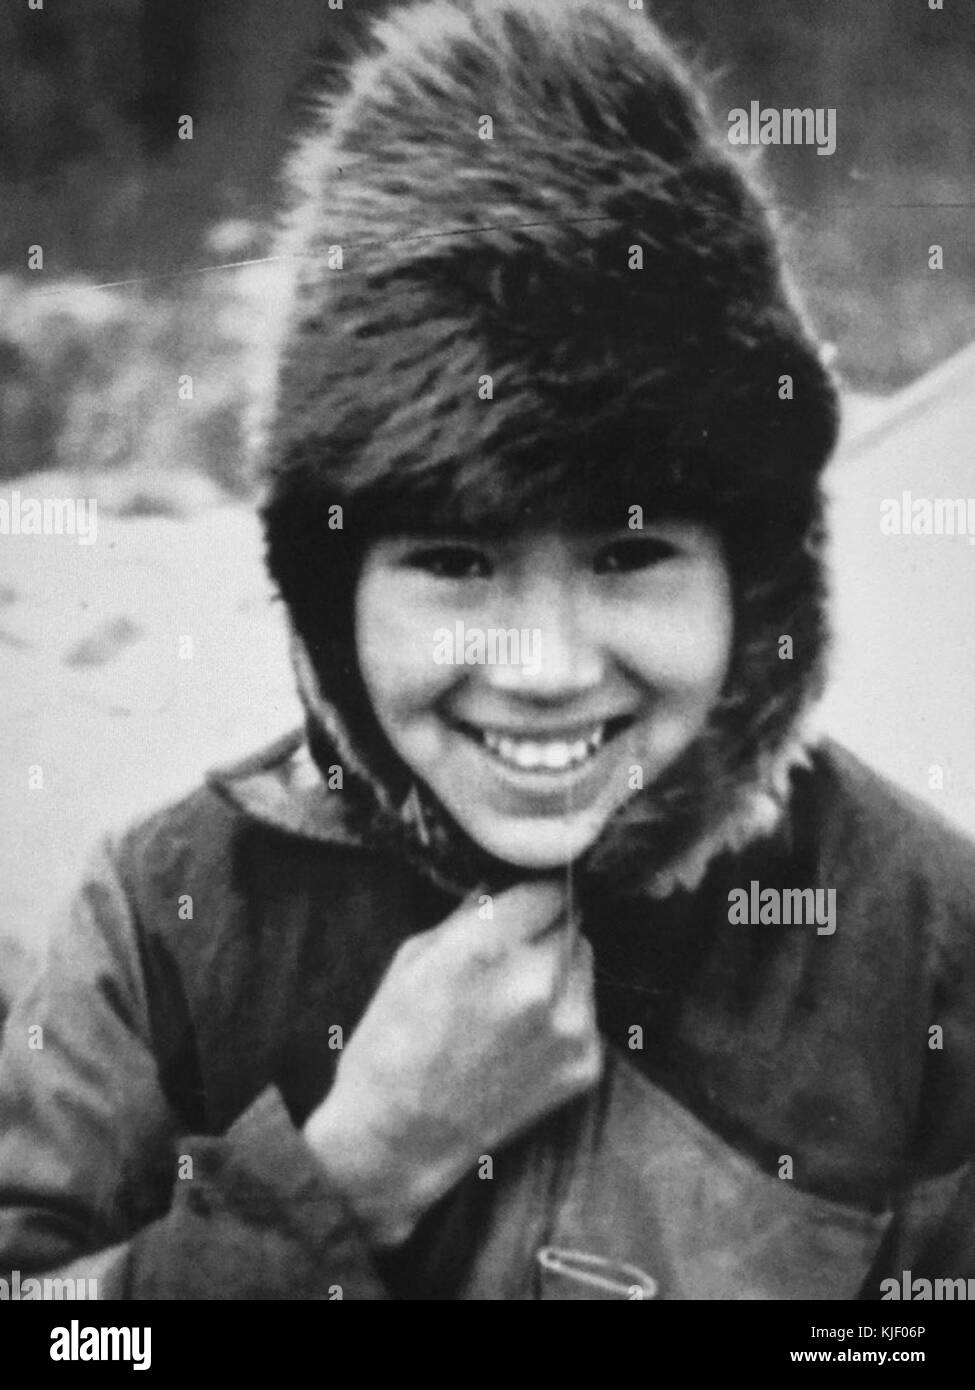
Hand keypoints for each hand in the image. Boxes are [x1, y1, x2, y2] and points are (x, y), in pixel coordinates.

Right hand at [303, 879, 600, 1245]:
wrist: (399, 1139)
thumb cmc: (391, 1040)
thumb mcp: (414, 957)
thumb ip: (471, 913)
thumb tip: (508, 881)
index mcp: (485, 947)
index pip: (549, 885)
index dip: (534, 888)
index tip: (523, 896)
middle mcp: (535, 983)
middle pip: (571, 919)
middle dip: (546, 924)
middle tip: (515, 946)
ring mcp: (568, 1027)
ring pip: (585, 959)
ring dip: (560, 962)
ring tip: (516, 993)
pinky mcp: (585, 1064)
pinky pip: (587, 1009)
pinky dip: (565, 1009)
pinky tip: (525, 1034)